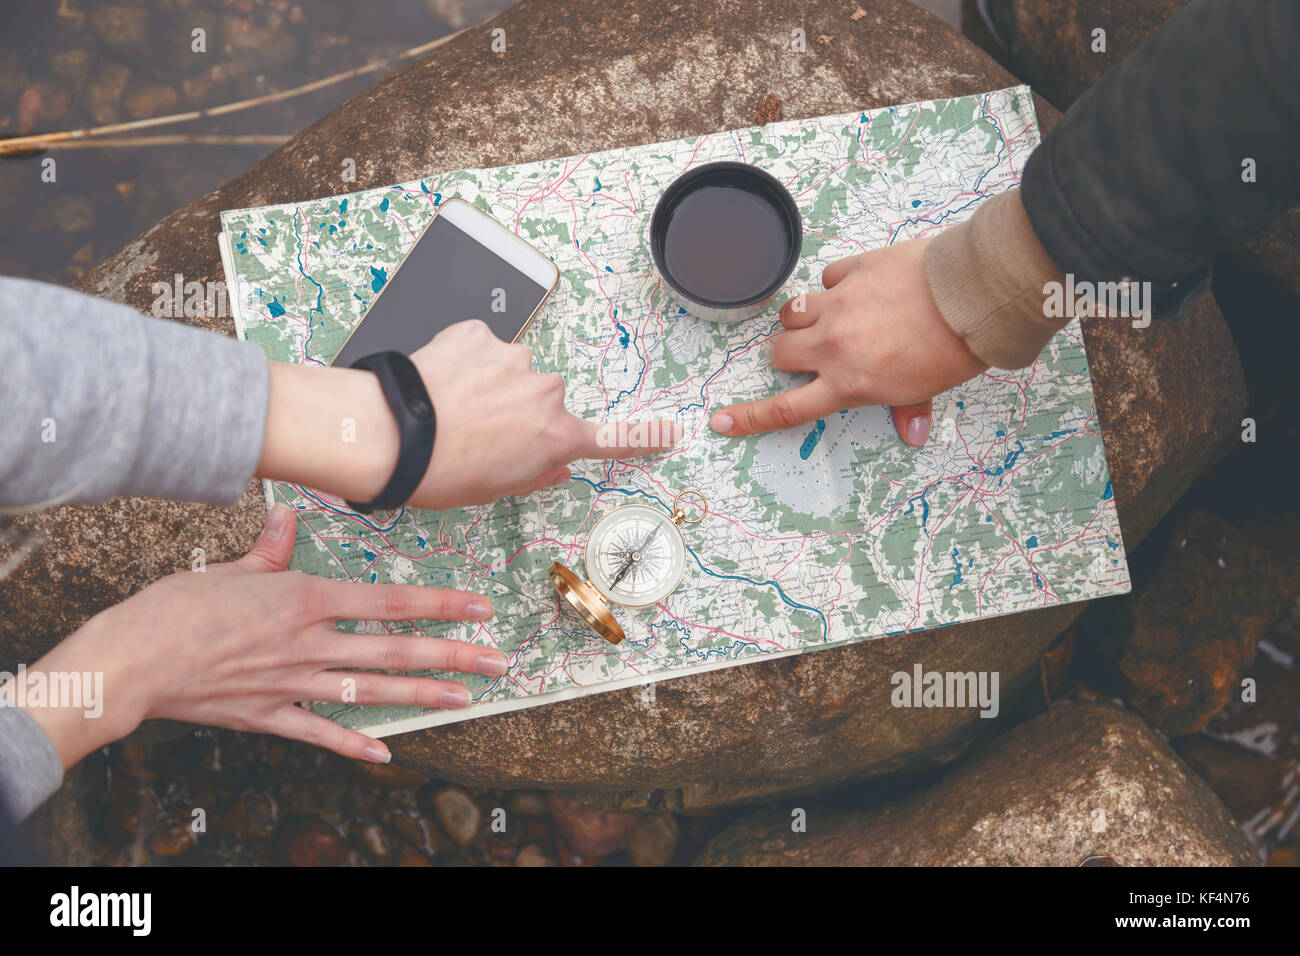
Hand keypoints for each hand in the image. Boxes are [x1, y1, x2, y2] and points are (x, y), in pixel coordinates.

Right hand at [5, 506, 506, 769]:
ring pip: (372, 692)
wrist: (131, 662)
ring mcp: (294, 683)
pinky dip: (353, 747)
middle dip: (451, 656)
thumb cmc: (175, 609)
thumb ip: (267, 548)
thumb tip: (286, 514)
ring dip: (421, 697)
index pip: (389, 600)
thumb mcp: (227, 568)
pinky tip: (386, 756)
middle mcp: (311, 642)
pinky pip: (321, 733)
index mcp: (305, 599)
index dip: (440, 604)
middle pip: (395, 650)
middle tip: (495, 663)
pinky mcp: (270, 716)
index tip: (479, 607)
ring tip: (463, 701)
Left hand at [408, 320, 678, 508]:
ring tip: (452, 407)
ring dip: (490, 382)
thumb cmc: (440, 472)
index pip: (611, 438)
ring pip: (511, 369)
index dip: (644, 437)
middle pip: (545, 398)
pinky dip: (463, 359)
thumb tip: (555, 467)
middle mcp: (545, 393)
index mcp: (555, 437)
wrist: (391, 435)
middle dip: (521, 409)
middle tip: (480, 430)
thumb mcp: (495, 490)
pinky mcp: (479, 334)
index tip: (670, 432)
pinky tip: (441, 381)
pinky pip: (479, 345)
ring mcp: (514, 359)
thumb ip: (535, 474)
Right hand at [709, 238, 988, 444]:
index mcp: (848, 382)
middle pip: (779, 353)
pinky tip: (862, 286)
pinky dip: (839, 284)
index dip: (748, 418)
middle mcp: (833, 345)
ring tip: (829, 318)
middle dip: (790, 355)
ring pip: (793, 312)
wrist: (972, 295)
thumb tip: (913, 433)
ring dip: (804, 318)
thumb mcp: (927, 388)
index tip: (722, 421)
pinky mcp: (853, 270)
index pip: (785, 408)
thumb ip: (907, 407)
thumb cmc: (955, 347)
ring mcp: (839, 304)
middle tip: (815, 354)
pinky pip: (828, 277)